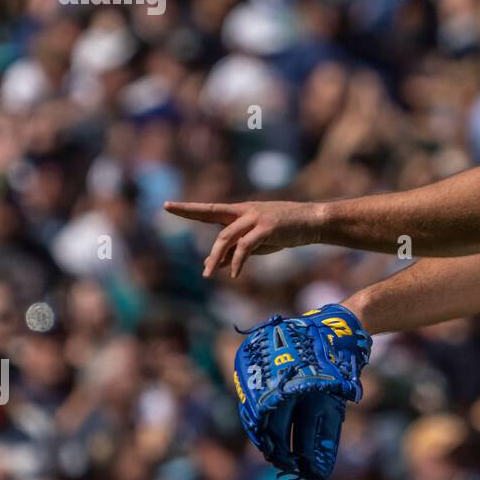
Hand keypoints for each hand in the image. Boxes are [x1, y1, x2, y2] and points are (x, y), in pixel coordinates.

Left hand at [164, 200, 325, 277]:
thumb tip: (213, 264)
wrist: (313, 221)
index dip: (188, 208)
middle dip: (205, 245)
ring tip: (208, 274)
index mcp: (240, 211)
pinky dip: (238, 261)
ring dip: (217, 256)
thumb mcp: (258, 242)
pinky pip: (246, 246)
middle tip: (201, 270)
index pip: (209, 209)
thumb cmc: (285, 231)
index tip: (167, 205)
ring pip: (228, 236)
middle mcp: (245, 211)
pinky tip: (235, 274)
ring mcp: (256, 217)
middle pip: (215, 223)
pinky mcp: (267, 227)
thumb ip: (235, 250)